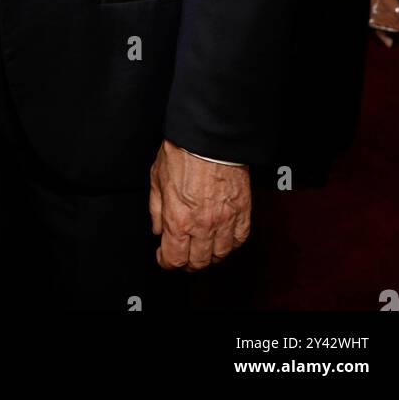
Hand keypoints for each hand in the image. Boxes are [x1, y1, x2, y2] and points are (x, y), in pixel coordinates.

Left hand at [149, 139, 249, 270]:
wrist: (210, 136)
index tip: (164, 257)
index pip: (173, 259)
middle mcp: (202, 225)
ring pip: (220, 255)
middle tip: (183, 255)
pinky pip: (239, 239)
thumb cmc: (182, 151)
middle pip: (198, 263)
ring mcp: (225, 220)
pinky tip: (223, 238)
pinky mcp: (242, 212)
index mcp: (178, 219)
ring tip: (203, 248)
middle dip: (187, 263)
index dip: (166, 262)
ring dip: (209, 256)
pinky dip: (231, 243)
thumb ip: (156, 209)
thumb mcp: (156, 178)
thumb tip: (157, 228)